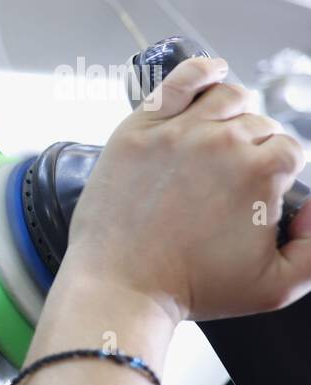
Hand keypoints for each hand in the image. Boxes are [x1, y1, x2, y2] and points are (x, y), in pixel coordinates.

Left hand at [63, 57, 308, 321]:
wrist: (122, 285)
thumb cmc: (191, 287)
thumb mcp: (276, 285)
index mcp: (260, 171)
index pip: (289, 151)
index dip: (278, 170)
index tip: (259, 187)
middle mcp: (222, 142)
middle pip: (258, 125)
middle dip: (254, 147)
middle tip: (230, 177)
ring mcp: (178, 131)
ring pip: (227, 98)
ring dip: (235, 112)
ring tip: (225, 134)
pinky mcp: (139, 129)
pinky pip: (178, 81)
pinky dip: (201, 70)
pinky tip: (212, 72)